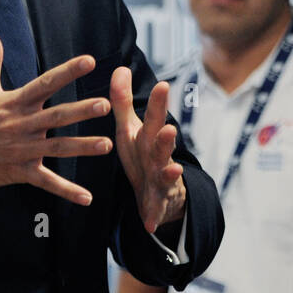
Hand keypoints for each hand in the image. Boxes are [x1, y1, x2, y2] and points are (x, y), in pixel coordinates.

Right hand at [0, 25, 112, 204]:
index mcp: (16, 102)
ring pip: (57, 148)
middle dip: (81, 111)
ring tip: (106, 146)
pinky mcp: (20, 171)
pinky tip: (86, 198)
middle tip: (105, 106)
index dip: (67, 71)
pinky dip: (66, 191)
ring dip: (82, 147)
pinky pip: (46, 182)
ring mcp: (22, 149)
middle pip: (56, 116)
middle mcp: (22, 124)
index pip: (46, 83)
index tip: (90, 61)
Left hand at [110, 67, 185, 232]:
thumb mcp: (130, 130)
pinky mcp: (157, 202)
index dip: (158, 103)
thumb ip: (123, 101)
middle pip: (162, 145)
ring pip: (165, 174)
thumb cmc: (143, 156)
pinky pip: (154, 210)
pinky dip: (153, 216)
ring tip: (173, 168)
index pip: (154, 117)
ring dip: (169, 171)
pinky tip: (149, 224)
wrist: (161, 195)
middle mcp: (158, 156)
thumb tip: (120, 68)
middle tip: (169, 127)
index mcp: (148, 137)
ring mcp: (161, 180)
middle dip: (166, 137)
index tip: (163, 85)